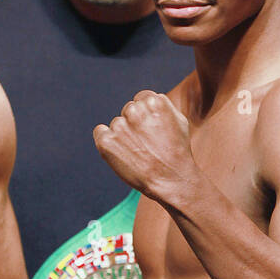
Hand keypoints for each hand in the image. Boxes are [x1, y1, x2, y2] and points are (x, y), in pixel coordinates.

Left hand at [94, 90, 194, 204]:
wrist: (170, 180)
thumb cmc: (177, 151)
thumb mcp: (179, 121)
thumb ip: (162, 105)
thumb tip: (149, 99)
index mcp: (153, 101)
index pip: (141, 99)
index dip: (146, 116)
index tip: (151, 130)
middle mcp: (135, 111)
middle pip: (129, 110)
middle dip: (135, 124)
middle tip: (146, 144)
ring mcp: (119, 126)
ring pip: (117, 123)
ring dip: (123, 135)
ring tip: (138, 152)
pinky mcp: (106, 142)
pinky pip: (100, 132)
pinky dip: (107, 141)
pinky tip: (120, 153)